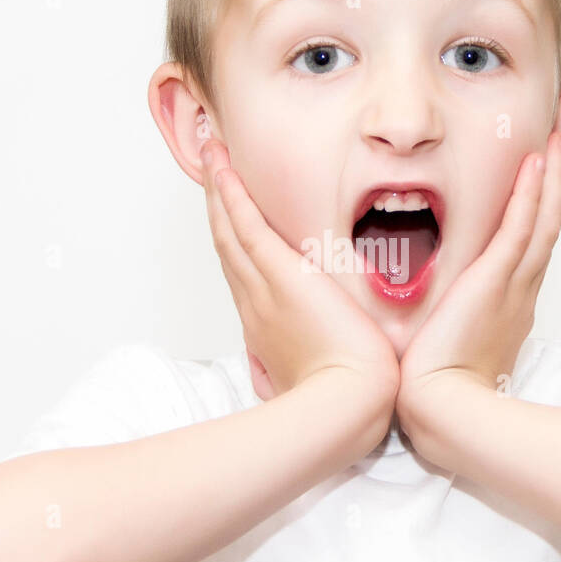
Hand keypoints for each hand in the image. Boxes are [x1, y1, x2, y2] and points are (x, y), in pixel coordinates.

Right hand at [200, 137, 399, 416]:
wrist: (350, 406)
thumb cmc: (345, 402)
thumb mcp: (312, 388)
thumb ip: (294, 375)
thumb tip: (274, 378)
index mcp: (265, 330)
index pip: (244, 276)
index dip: (232, 244)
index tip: (228, 219)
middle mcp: (256, 305)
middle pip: (227, 246)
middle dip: (217, 207)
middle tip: (210, 172)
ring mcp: (262, 289)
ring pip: (230, 230)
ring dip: (218, 191)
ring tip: (212, 155)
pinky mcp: (280, 275)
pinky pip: (246, 226)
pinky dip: (231, 196)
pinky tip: (223, 169)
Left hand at [396, 128, 560, 453]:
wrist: (439, 410)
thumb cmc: (433, 388)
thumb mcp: (442, 345)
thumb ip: (441, 322)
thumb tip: (424, 314)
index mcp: (507, 305)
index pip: (529, 244)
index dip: (539, 207)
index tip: (543, 177)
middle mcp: (518, 291)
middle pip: (548, 223)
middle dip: (557, 181)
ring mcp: (513, 286)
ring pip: (543, 219)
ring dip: (552, 176)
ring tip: (559, 137)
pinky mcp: (497, 283)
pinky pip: (522, 229)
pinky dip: (532, 195)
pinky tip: (536, 163)